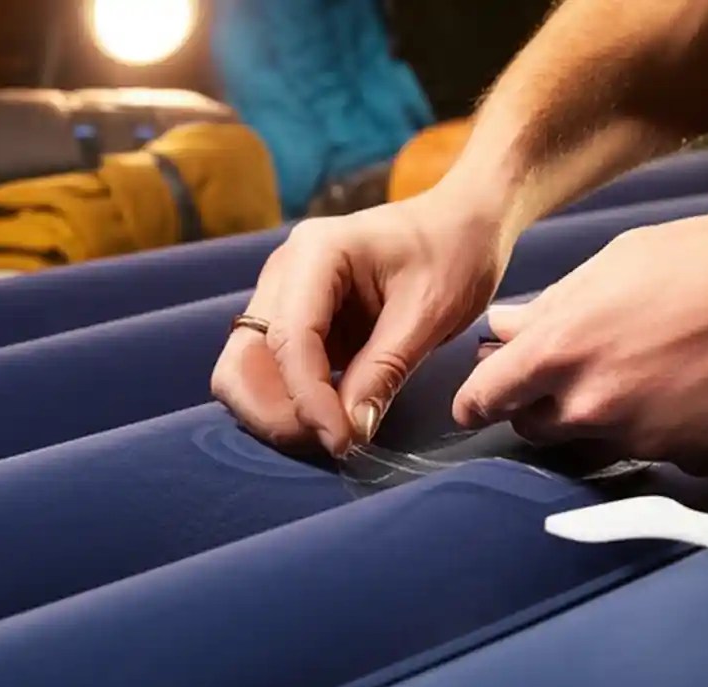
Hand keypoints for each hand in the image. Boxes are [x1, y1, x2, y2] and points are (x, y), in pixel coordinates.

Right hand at [212, 187, 505, 456]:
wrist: (462, 224)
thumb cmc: (453, 254)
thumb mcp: (430, 312)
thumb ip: (385, 370)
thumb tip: (351, 430)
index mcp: (316, 253)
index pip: (290, 338)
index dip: (308, 399)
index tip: (342, 442)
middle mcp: (285, 271)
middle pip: (244, 358)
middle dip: (276, 411)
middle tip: (332, 441)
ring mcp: (284, 295)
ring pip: (247, 370)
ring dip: (278, 412)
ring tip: (334, 434)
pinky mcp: (296, 320)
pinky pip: (272, 372)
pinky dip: (292, 403)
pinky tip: (332, 419)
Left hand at [453, 209, 707, 474]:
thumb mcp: (615, 264)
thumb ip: (551, 307)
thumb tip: (503, 328)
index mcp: (563, 352)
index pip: (486, 398)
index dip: (477, 400)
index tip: (477, 402)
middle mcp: (597, 407)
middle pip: (535, 430)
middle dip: (540, 408)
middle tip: (569, 377)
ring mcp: (650, 441)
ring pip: (602, 444)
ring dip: (610, 419)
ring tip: (653, 371)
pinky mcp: (700, 462)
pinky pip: (666, 454)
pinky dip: (671, 431)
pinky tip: (700, 389)